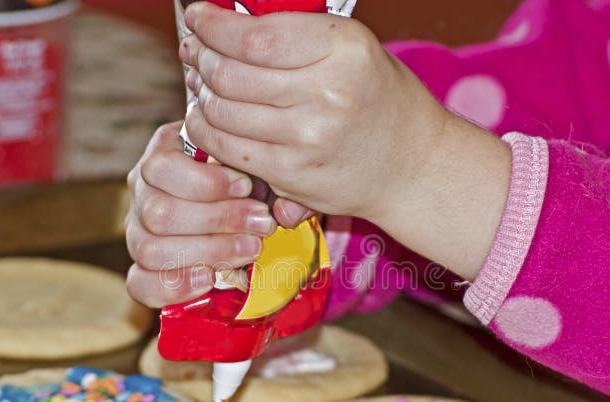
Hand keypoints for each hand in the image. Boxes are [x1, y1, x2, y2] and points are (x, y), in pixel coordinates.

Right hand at [125, 122, 276, 307]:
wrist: (236, 205)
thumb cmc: (244, 178)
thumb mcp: (249, 163)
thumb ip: (256, 173)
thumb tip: (280, 211)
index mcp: (161, 154)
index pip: (161, 167)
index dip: (206, 182)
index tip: (246, 187)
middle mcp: (142, 191)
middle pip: (158, 212)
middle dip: (218, 221)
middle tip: (262, 225)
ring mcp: (138, 230)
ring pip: (150, 249)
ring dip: (208, 253)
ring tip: (250, 249)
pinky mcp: (142, 268)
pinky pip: (140, 284)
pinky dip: (175, 285)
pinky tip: (209, 280)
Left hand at [179, 2, 446, 222]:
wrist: (413, 165)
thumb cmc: (379, 101)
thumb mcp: (352, 49)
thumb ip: (296, 35)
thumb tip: (228, 24)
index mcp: (344, 50)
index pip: (256, 35)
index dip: (214, 25)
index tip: (199, 18)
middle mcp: (328, 94)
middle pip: (231, 74)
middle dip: (202, 58)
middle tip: (196, 52)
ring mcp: (307, 140)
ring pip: (222, 112)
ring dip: (201, 94)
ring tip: (202, 84)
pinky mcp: (292, 175)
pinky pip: (228, 149)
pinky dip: (207, 131)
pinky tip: (209, 119)